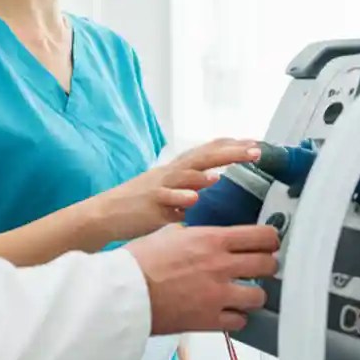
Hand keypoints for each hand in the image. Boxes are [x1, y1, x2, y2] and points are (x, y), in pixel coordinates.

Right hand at [92, 139, 261, 240]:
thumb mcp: (169, 191)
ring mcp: (159, 187)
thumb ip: (190, 184)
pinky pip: (166, 198)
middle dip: (230, 153)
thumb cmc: (137, 206)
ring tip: (228, 168)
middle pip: (203, 157)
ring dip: (207, 170)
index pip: (207, 151)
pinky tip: (194, 197)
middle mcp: (170, 173)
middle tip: (255, 150)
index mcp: (176, 170)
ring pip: (186, 173)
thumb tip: (212, 181)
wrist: (103, 216)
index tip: (255, 143)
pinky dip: (180, 196)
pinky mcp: (149, 204)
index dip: (231, 146)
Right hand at [125, 224, 279, 333]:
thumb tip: (199, 234)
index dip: (271, 239)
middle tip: (260, 267)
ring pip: (260, 295)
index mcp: (212, 240)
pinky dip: (236, 318)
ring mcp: (218, 295)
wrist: (124, 294)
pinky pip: (240, 321)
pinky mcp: (210, 320)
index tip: (269, 243)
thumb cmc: (140, 262)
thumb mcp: (168, 233)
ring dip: (254, 294)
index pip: (262, 236)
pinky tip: (227, 312)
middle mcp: (221, 266)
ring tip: (245, 293)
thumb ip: (193, 233)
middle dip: (267, 265)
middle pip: (268, 264)